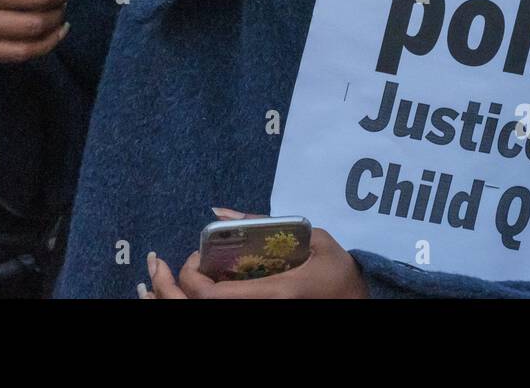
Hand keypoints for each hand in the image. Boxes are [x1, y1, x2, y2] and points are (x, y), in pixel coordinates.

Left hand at [141, 209, 368, 298]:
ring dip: (177, 299)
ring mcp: (262, 317)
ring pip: (204, 315)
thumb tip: (218, 212)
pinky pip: (221, 313)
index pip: (211, 297)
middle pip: (198, 309)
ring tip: (169, 281)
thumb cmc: (340, 270)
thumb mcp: (314, 237)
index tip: (194, 257)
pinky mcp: (263, 316)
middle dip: (171, 290)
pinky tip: (193, 290)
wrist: (361, 300)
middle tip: (169, 268)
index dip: (190, 277)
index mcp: (273, 294)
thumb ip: (265, 222)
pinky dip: (198, 302)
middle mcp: (261, 311)